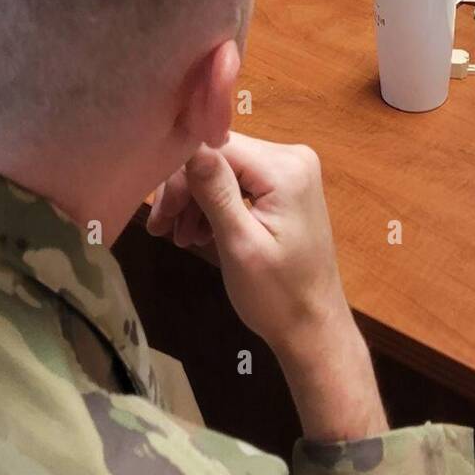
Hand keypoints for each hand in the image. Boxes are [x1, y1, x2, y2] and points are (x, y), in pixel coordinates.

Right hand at [148, 134, 387, 441]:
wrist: (313, 329)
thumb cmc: (277, 296)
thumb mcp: (240, 245)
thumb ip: (215, 191)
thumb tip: (187, 145)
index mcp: (285, 167)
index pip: (214, 147)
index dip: (180, 177)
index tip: (161, 216)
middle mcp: (291, 156)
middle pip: (218, 155)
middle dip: (185, 191)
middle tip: (162, 230)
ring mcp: (290, 169)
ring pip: (223, 168)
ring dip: (196, 200)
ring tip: (181, 238)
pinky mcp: (285, 185)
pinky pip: (238, 181)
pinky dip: (214, 204)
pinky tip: (200, 233)